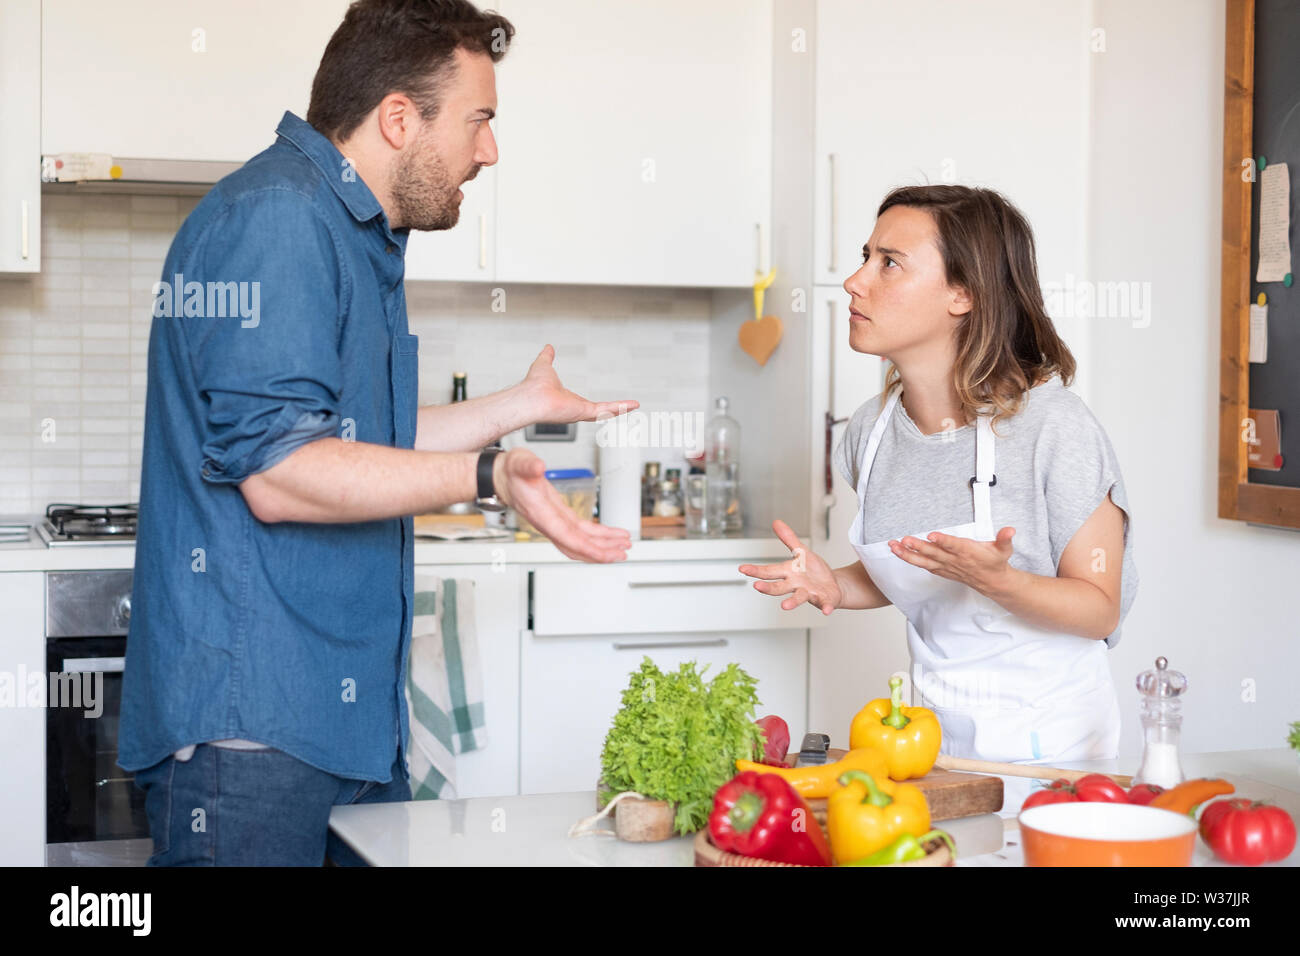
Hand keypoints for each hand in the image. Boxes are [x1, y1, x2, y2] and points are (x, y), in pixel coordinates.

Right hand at [494, 448, 630, 562]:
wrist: (500, 477)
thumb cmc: (510, 472)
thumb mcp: (519, 463)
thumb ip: (528, 465)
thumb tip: (538, 466)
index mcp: (542, 515)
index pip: (568, 538)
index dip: (589, 549)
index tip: (606, 554)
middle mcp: (550, 523)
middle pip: (578, 547)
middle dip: (601, 553)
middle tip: (622, 553)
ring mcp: (556, 522)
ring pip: (582, 541)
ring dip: (603, 545)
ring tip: (624, 545)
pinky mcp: (561, 517)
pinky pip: (582, 531)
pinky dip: (598, 534)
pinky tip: (612, 534)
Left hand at [519, 344, 639, 424]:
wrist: (532, 397)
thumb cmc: (534, 386)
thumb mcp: (543, 365)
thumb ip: (547, 357)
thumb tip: (548, 348)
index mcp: (565, 399)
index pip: (582, 402)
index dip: (592, 403)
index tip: (601, 403)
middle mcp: (574, 408)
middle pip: (597, 410)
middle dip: (611, 410)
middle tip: (624, 407)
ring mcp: (580, 411)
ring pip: (605, 411)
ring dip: (619, 408)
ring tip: (633, 406)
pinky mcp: (585, 411)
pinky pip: (606, 409)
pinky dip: (620, 407)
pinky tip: (632, 405)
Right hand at [737, 519, 840, 614]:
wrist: (833, 586)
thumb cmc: (814, 571)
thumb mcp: (802, 552)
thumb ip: (789, 539)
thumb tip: (776, 522)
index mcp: (789, 573)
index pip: (769, 572)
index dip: (756, 570)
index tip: (742, 568)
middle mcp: (796, 585)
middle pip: (779, 587)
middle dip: (768, 588)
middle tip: (757, 587)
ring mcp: (809, 594)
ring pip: (799, 597)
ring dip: (792, 602)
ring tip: (784, 606)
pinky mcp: (824, 600)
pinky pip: (824, 604)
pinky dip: (825, 607)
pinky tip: (826, 610)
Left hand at [887, 526, 1016, 596]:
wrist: (993, 582)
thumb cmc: (996, 562)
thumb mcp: (1004, 549)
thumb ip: (1005, 538)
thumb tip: (1010, 530)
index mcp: (968, 552)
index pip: (954, 546)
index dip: (943, 541)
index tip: (932, 536)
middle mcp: (955, 560)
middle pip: (934, 553)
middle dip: (918, 547)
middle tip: (903, 540)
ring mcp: (947, 566)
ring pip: (924, 560)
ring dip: (908, 554)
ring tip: (893, 547)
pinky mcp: (942, 570)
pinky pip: (924, 565)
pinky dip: (912, 560)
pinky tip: (900, 554)